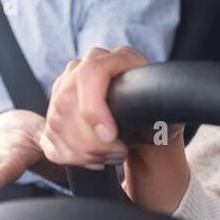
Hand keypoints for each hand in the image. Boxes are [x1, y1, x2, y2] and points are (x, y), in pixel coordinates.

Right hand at [40, 46, 187, 213]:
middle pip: (68, 101)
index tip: (111, 137)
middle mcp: (86, 65)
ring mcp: (66, 85)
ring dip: (82, 151)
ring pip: (57, 121)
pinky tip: (93, 161)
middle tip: (117, 154)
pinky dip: (70, 156)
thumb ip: (167, 115)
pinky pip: (49, 137)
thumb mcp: (169, 114)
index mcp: (120, 58)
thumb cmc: (158, 119)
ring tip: (109, 159)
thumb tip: (161, 124)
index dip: (94, 109)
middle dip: (91, 140)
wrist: (144, 129)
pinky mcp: (54, 109)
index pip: (91, 73)